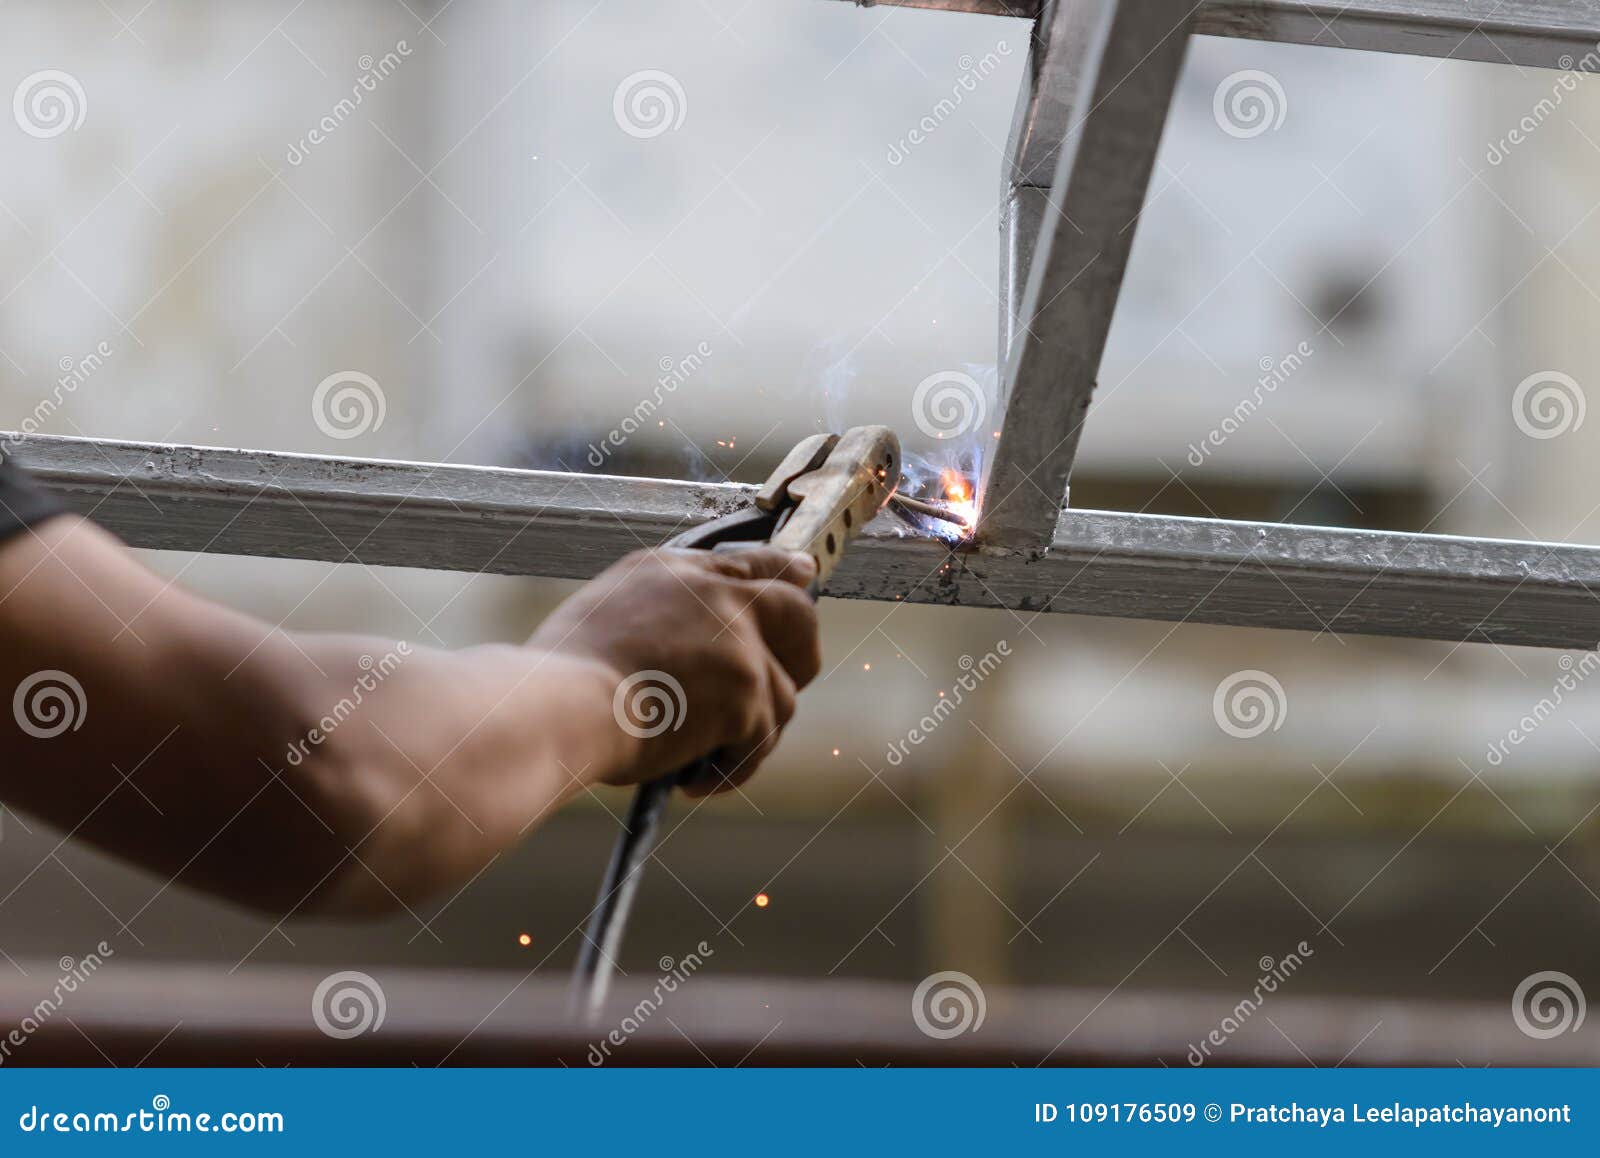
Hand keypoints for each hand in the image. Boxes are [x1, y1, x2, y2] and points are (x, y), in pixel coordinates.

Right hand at [529, 547, 820, 794]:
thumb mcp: (608, 612)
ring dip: (748, 736)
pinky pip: (759, 743)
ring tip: (701, 759)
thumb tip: (691, 642)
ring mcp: (738, 643)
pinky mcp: (747, 691)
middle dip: (801, 653)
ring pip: (781, 697)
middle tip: (778, 689)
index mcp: (675, 570)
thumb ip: (662, 610)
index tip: (804, 575)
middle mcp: (717, 595)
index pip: (748, 560)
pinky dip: (729, 770)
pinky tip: (691, 781)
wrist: (557, 706)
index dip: (783, 572)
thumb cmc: (558, 677)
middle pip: (798, 614)